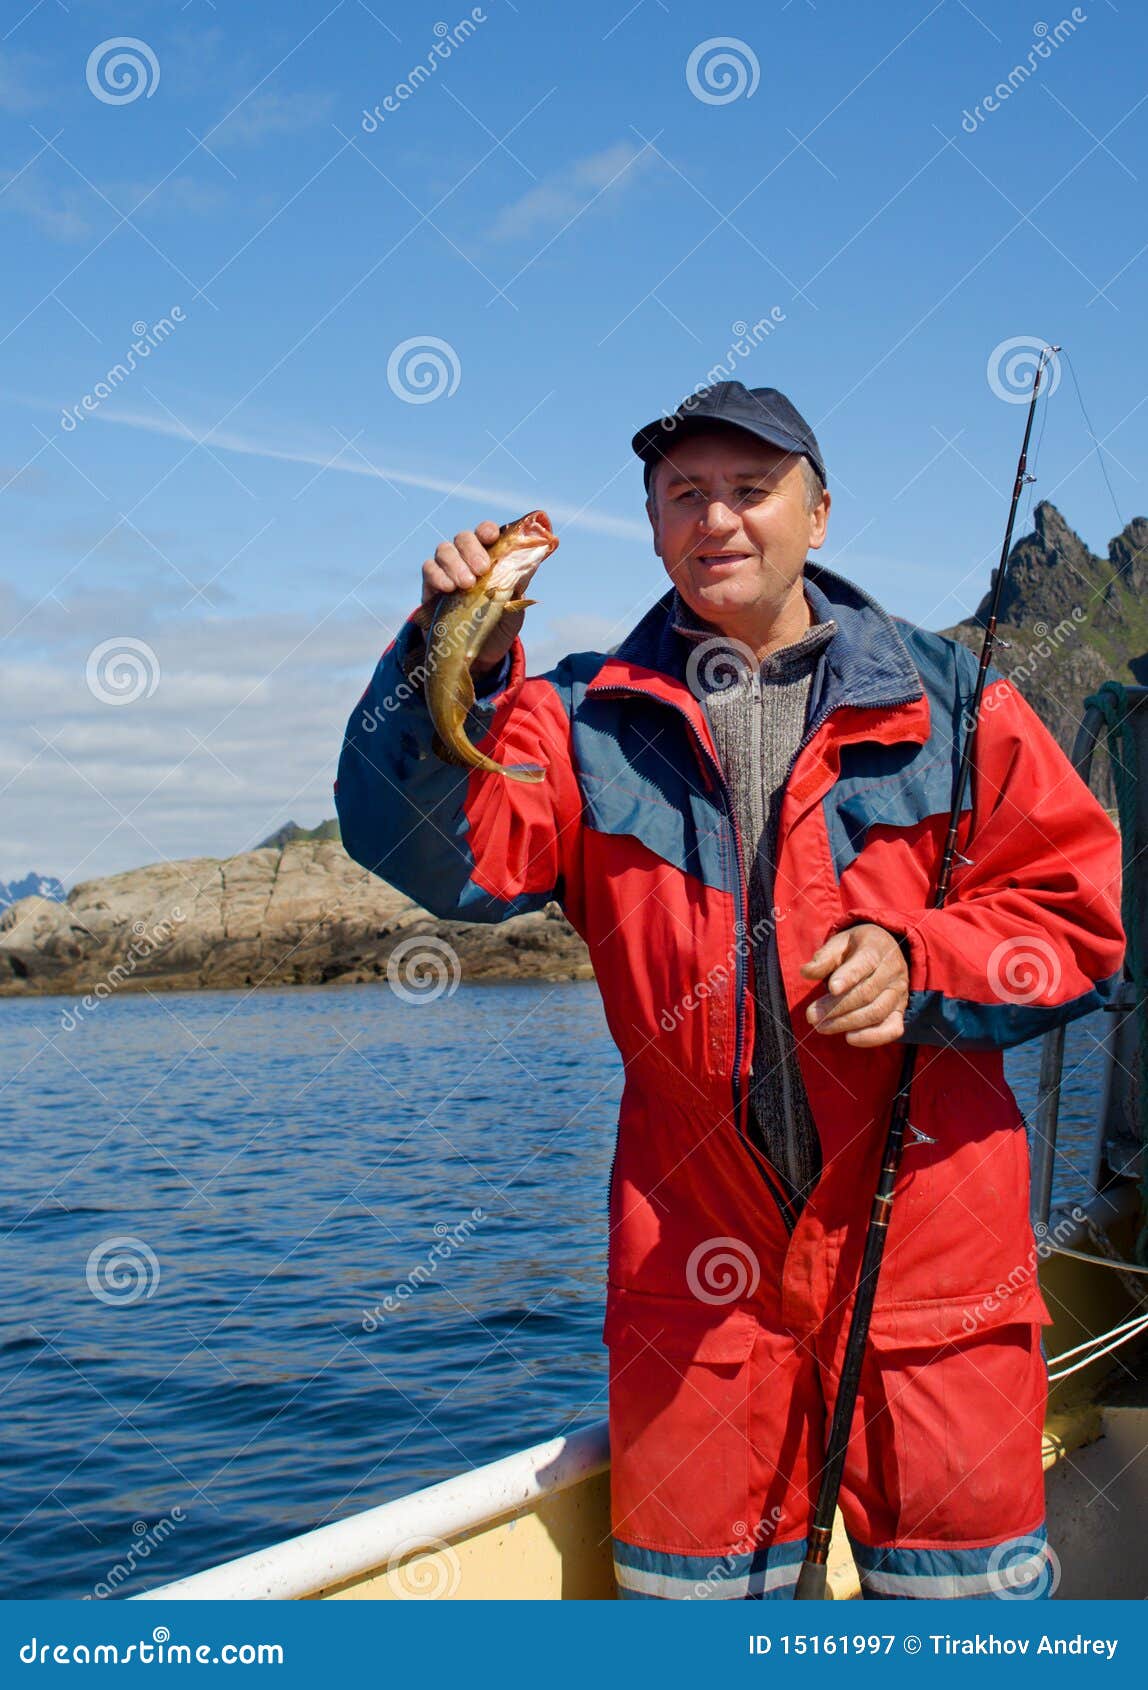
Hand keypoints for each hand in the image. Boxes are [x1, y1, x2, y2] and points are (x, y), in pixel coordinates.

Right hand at [420, 520, 538, 672]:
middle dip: (471, 549)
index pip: (486, 533)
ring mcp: (448, 570)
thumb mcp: (515, 605)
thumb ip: (519, 582)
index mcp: (490, 557)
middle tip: (481, 569)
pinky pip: (429, 569)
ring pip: (444, 550)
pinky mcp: (431, 586)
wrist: (480, 655)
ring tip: (466, 584)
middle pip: (463, 538)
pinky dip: (438, 575)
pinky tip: (448, 588)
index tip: (492, 536)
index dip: (487, 530)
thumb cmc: (499, 624)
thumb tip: (532, 559)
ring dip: (455, 563)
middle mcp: (467, 559)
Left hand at [799, 923, 908, 1047]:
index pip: (865, 963)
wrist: (884, 952)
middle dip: (837, 1007)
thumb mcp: (839, 943)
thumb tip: (806, 972)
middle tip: (812, 1015)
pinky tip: (850, 1038)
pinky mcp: (900, 1011)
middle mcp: (893, 971)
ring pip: (877, 1012)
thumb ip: (824, 958)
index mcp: (876, 948)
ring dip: (847, 1023)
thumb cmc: (855, 949)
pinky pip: (892, 1029)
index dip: (848, 977)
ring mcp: (899, 992)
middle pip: (867, 993)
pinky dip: (872, 1037)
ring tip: (822, 1026)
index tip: (831, 988)